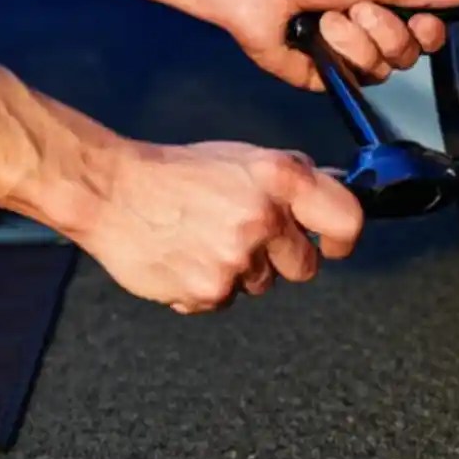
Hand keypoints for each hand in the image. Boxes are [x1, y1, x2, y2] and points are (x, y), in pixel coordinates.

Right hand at [75, 140, 362, 313]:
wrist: (112, 192)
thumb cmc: (176, 172)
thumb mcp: (242, 158)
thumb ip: (288, 179)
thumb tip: (330, 197)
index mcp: (279, 178)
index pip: (346, 220)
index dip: (342, 239)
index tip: (331, 245)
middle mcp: (263, 218)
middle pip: (305, 266)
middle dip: (282, 258)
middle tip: (245, 236)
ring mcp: (237, 259)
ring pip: (261, 284)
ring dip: (240, 270)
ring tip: (203, 239)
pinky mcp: (209, 291)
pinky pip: (224, 300)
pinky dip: (207, 286)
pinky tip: (185, 257)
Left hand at [216, 0, 458, 89]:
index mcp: (385, 7)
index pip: (426, 36)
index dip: (429, 33)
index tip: (423, 21)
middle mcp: (369, 36)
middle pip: (406, 55)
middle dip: (385, 30)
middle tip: (358, 7)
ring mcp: (346, 59)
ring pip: (380, 69)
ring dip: (356, 39)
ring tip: (329, 17)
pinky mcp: (324, 78)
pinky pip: (350, 81)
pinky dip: (335, 55)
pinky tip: (316, 36)